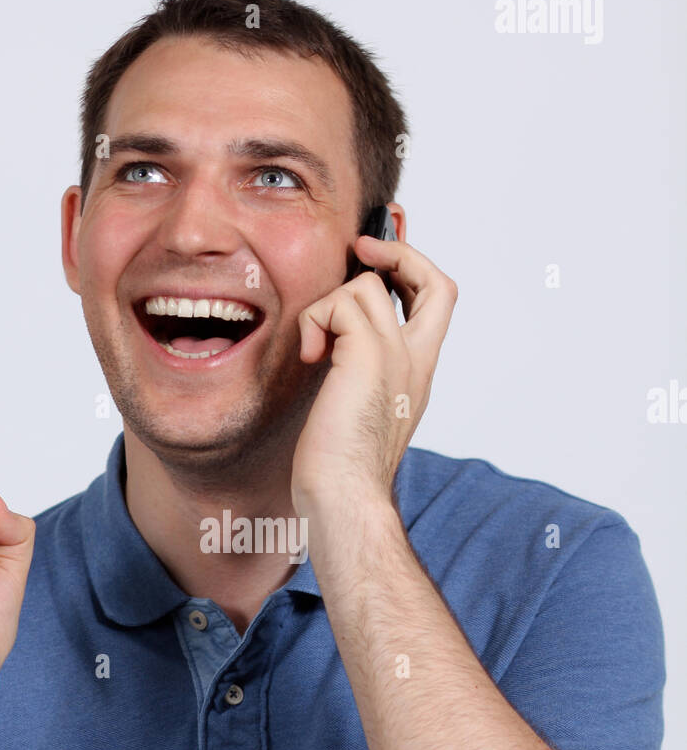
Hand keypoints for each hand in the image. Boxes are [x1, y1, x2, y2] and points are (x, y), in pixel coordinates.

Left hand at [291, 234, 457, 517]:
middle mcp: (417, 362)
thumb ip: (358, 373)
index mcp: (418, 374)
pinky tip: (309, 359)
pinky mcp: (367, 354)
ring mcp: (397, 356)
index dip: (413, 271)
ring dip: (328, 305)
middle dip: (399, 253)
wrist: (345, 496)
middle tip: (362, 253)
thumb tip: (329, 343)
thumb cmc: (341, 470)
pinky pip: (338, 303)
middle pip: (437, 281)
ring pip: (366, 284)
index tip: (376, 265)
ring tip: (315, 348)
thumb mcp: (357, 409)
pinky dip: (314, 322)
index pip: (439, 304)